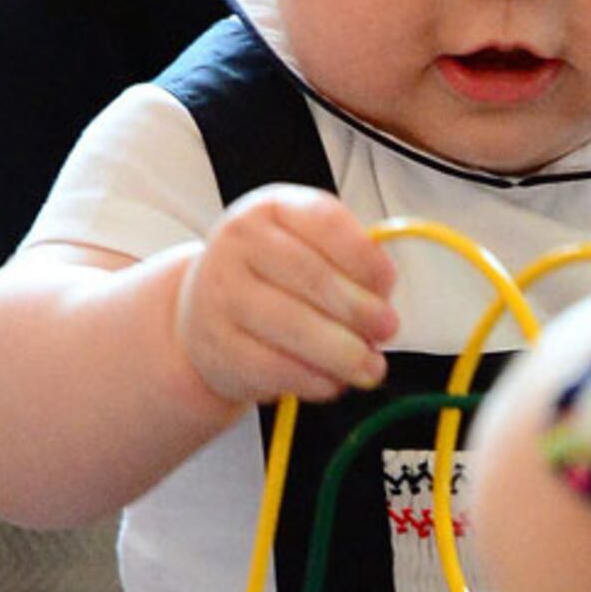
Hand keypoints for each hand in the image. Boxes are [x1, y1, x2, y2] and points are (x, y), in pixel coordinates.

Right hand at [176, 186, 397, 406]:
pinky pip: (273, 366)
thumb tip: (382, 299)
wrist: (203, 313)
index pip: (325, 223)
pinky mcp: (216, 345)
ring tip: (369, 367)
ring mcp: (220, 293)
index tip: (387, 284)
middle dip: (359, 309)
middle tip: (386, 329)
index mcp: (270, 209)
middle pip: (311, 277)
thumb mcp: (304, 249)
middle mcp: (239, 243)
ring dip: (343, 353)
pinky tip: (332, 382)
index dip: (364, 257)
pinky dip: (313, 379)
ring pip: (293, 326)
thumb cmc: (268, 280)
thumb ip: (346, 264)